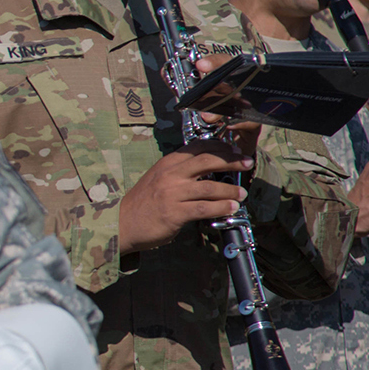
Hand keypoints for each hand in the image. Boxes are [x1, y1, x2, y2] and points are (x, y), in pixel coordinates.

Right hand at [119, 139, 251, 253]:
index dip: (220, 146)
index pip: (197, 147)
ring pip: (210, 187)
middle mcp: (170, 175)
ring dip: (230, 190)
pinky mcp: (174, 213)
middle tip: (246, 163)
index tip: (234, 149)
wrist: (122, 223)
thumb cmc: (142, 203)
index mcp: (167, 164)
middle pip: (207, 161)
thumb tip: (207, 171)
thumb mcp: (157, 179)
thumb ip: (179, 173)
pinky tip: (231, 208)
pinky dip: (221, 208)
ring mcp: (172, 194)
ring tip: (241, 194)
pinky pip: (204, 208)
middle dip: (231, 161)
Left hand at [189, 57, 265, 150]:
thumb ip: (182, 86)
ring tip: (207, 116)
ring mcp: (251, 105)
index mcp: (229, 79)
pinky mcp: (255, 124)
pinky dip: (238, 123)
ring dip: (222, 108)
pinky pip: (250, 121)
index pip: (226, 62)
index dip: (215, 62)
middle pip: (236, 79)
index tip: (200, 65)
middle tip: (202, 91)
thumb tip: (164, 71)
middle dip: (218, 85)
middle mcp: (243, 88)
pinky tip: (228, 126)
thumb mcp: (197, 98)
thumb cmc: (215, 114)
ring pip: (241, 100)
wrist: (231, 143)